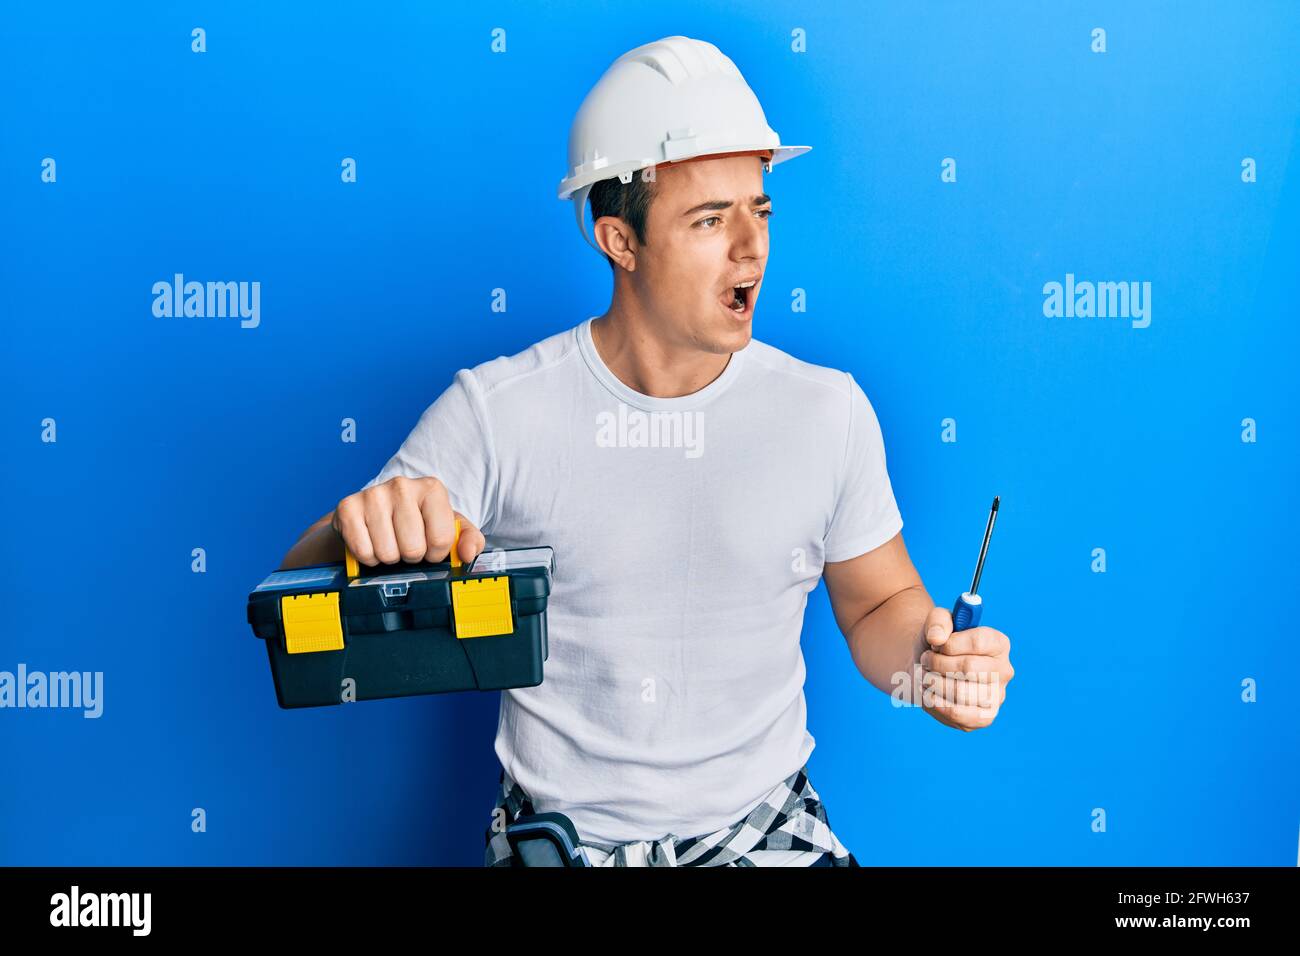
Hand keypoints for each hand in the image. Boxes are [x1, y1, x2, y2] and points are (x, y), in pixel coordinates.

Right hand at [331, 475, 485, 567]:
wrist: (372, 518)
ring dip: (389, 558)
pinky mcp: (348, 507)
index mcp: (432, 488)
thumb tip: (469, 553)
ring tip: (389, 543)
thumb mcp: (449, 529)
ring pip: (387, 553)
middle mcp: (402, 485)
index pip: (441, 540)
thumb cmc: (417, 524)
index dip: (436, 554)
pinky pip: (364, 552)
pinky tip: (371, 542)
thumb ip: (469, 540)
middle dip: (411, 556)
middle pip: (413, 549)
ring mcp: (373, 494)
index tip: (430, 547)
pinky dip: (368, 557)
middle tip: (406, 545)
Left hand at [917, 605, 1013, 731]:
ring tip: (924, 675)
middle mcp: (1004, 671)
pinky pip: (959, 715)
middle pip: (969, 668)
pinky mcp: (983, 718)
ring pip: (961, 693)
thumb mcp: (936, 621)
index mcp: (999, 644)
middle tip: (925, 659)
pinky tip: (928, 693)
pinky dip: (936, 703)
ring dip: (933, 683)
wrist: (927, 667)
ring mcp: (996, 696)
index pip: (979, 642)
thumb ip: (938, 621)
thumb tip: (937, 638)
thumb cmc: (937, 643)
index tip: (935, 643)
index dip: (950, 643)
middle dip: (937, 663)